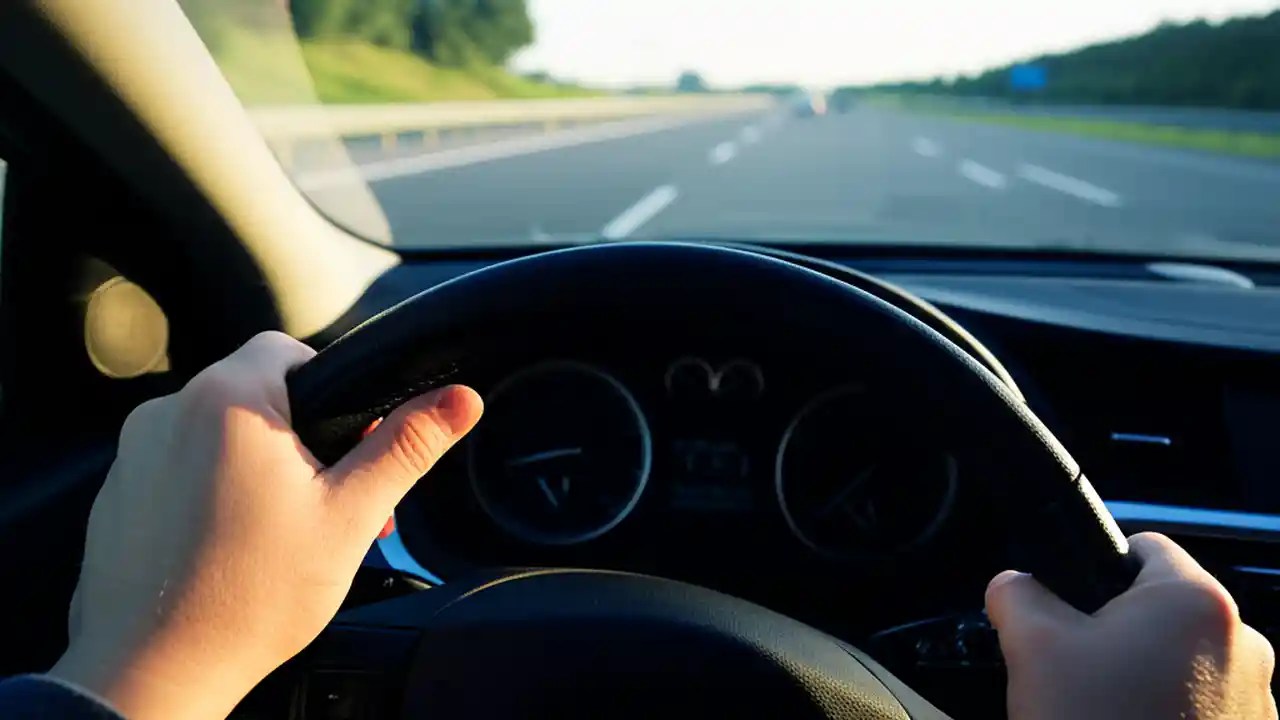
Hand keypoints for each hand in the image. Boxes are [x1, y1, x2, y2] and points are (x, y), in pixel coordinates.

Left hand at [49, 332, 482, 719]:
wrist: (155, 673)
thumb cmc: (250, 598)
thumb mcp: (349, 515)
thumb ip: (406, 447)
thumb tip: (460, 399)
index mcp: (228, 400)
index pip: (289, 349)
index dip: (332, 392)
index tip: (348, 445)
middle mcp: (168, 412)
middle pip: (257, 398)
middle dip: (304, 443)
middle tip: (331, 504)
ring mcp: (134, 455)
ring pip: (218, 436)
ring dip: (259, 469)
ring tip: (285, 535)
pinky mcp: (118, 495)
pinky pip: (179, 471)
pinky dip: (213, 496)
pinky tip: (236, 549)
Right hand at [987, 532, 1275, 719]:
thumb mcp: (1032, 648)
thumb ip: (1016, 592)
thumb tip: (1014, 584)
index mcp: (1195, 602)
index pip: (1142, 545)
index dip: (1093, 566)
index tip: (1067, 605)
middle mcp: (1243, 644)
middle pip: (1161, 609)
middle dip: (1115, 632)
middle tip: (1074, 669)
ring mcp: (1258, 700)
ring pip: (1180, 662)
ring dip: (1144, 676)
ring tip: (1102, 711)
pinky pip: (1201, 708)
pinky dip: (1167, 714)